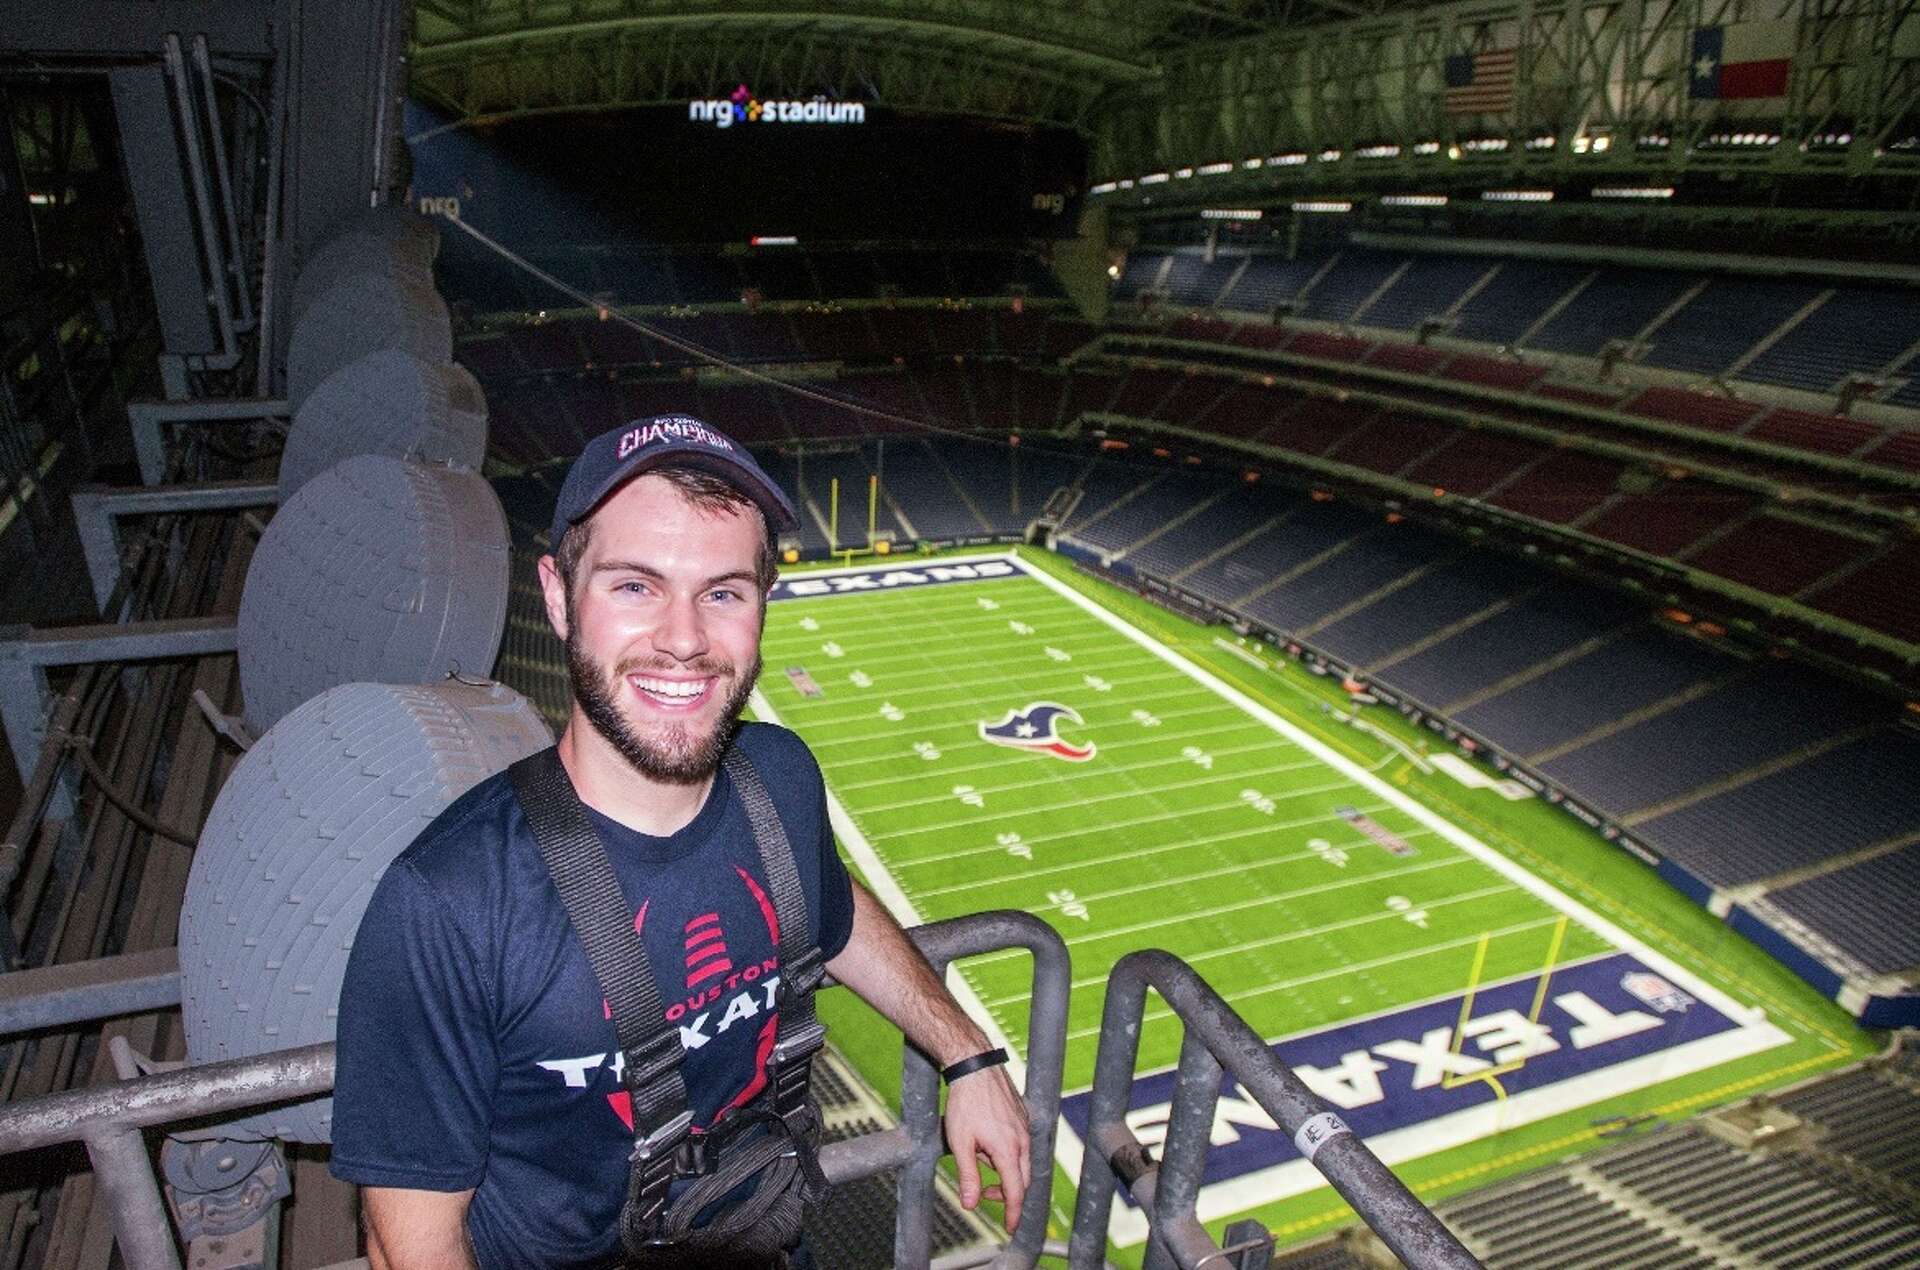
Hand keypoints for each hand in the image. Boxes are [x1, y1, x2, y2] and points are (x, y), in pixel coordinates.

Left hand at [944, 1064, 1030, 1232]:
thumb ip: (968, 1176)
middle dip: (1006, 1192)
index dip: (1013, 1213)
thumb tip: (970, 1204)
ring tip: (977, 1153)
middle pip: (1022, 1180)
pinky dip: (1006, 1152)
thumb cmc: (965, 1102)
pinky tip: (986, 1138)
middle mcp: (1022, 1140)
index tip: (1011, 1228)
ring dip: (1004, 1169)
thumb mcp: (960, 1143)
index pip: (1016, 1192)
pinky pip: (1020, 1144)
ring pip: (1021, 1161)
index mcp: (1008, 1150)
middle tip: (984, 1194)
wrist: (975, 1065)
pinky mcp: (1022, 1117)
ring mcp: (1025, 1127)